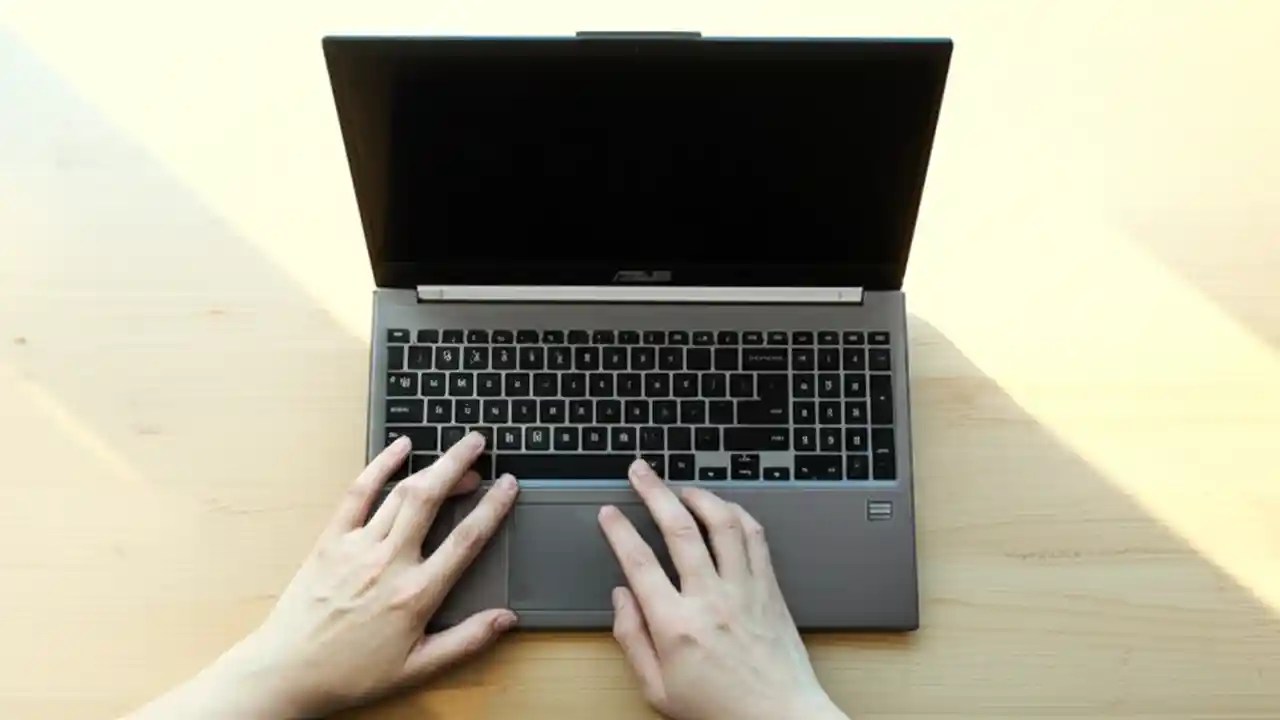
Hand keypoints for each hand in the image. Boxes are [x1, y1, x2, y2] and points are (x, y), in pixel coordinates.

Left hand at [126, 432, 518, 718]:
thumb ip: (466, 640)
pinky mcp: (331, 541)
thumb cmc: (351, 674)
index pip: (466, 539)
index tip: (508, 484)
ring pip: (402, 492)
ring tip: (454, 453)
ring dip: (431, 466)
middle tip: (478, 443)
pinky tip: (399, 448)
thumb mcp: (418, 667)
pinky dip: (380, 466)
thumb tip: (506, 619)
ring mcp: (358, 547)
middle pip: (432, 499)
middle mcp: (390, 562)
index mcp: (416, 594)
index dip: (493, 507)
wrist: (288, 672)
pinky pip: (358, 493)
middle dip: (459, 464)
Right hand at [598, 460, 847, 719]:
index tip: (608, 513)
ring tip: (680, 488)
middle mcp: (711, 599)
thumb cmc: (720, 709)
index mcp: (676, 626)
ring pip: (722, 522)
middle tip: (640, 471)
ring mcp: (744, 589)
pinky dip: (737, 513)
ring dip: (698, 496)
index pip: (639, 562)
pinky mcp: (769, 587)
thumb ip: (631, 639)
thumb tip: (621, 597)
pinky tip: (723, 508)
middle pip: (678, 528)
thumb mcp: (657, 689)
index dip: (618, 531)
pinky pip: (754, 536)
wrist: (780, 717)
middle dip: (654, 492)